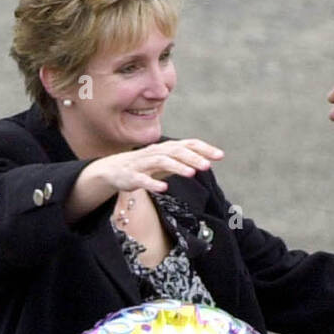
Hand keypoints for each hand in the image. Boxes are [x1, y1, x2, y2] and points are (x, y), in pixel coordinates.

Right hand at [89, 138, 223, 193]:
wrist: (113, 170)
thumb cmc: (146, 166)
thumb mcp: (167, 162)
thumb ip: (185, 161)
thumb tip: (208, 160)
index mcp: (166, 149)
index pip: (188, 144)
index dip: (204, 149)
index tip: (220, 155)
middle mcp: (156, 153)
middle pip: (176, 151)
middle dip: (193, 158)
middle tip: (208, 166)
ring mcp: (143, 164)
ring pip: (161, 162)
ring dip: (177, 167)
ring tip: (191, 174)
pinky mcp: (132, 176)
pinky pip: (143, 180)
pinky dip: (153, 184)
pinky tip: (164, 189)